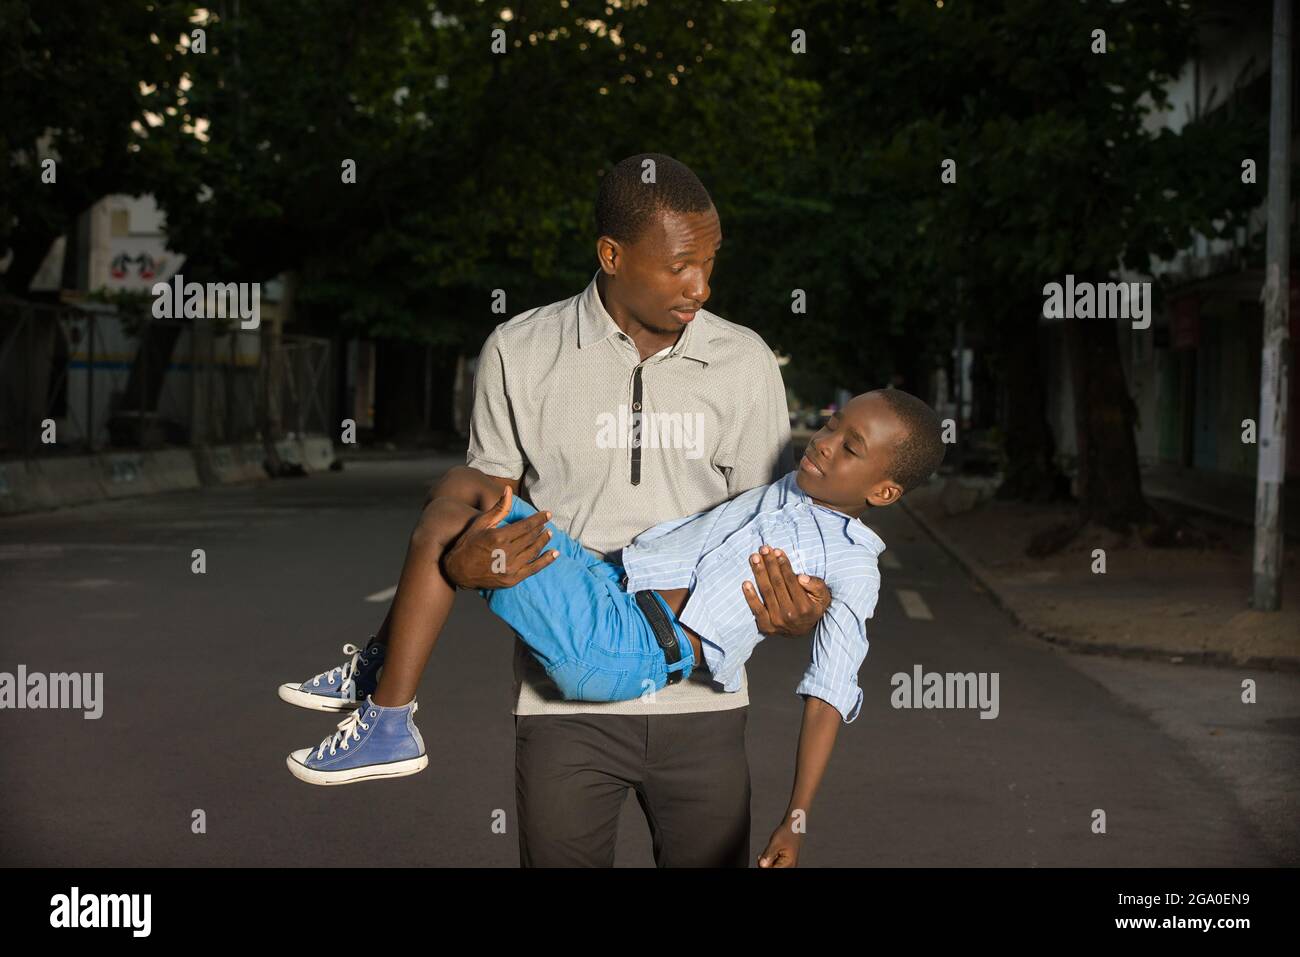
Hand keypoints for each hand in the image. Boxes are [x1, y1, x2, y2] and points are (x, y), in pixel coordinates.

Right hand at [442, 486, 557, 588]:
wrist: (457, 571)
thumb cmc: (467, 544)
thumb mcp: (480, 523)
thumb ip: (499, 508)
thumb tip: (508, 489)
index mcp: (498, 537)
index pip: (526, 526)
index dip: (539, 519)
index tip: (548, 514)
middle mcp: (506, 553)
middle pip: (531, 538)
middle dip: (541, 529)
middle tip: (547, 524)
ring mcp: (510, 568)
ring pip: (533, 552)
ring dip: (543, 542)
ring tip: (549, 534)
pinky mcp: (511, 580)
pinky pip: (533, 569)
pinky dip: (545, 561)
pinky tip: (553, 554)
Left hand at [742, 546, 830, 636]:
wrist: (802, 630)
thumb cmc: (812, 607)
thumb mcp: (822, 596)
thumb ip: (815, 585)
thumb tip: (801, 577)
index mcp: (804, 607)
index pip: (791, 581)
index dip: (783, 565)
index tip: (777, 551)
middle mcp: (790, 614)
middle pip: (777, 583)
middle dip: (769, 564)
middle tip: (764, 549)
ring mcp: (777, 621)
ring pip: (766, 592)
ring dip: (759, 573)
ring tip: (754, 558)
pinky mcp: (766, 626)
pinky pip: (756, 609)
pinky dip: (750, 596)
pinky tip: (746, 582)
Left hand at [757, 822, 802, 867]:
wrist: (792, 826)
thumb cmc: (785, 833)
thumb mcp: (775, 843)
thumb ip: (768, 855)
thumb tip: (762, 865)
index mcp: (788, 863)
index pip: (772, 870)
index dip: (764, 866)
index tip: (759, 858)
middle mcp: (789, 866)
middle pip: (772, 869)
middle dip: (765, 864)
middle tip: (760, 855)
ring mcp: (788, 864)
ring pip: (773, 867)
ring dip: (767, 861)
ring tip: (768, 851)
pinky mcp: (785, 862)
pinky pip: (775, 864)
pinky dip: (770, 860)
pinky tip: (769, 853)